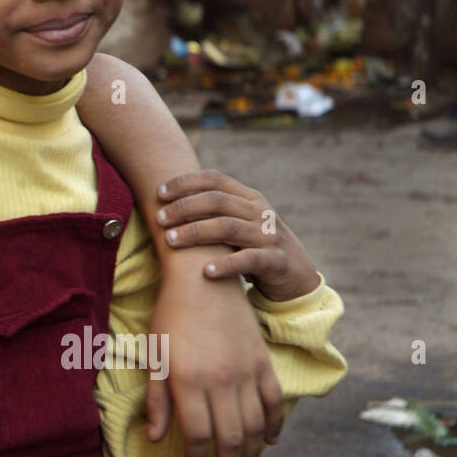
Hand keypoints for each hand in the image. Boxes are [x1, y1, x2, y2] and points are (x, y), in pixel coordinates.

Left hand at [147, 255, 284, 456]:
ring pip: (255, 427)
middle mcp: (220, 380)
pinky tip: (267, 440)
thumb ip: (158, 399)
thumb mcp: (155, 355)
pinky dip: (274, 425)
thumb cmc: (170, 316)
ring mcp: (246, 371)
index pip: (199, 436)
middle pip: (230, 439)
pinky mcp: (262, 361)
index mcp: (189, 380)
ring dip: (250, 454)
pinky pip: (274, 402)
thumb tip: (158, 439)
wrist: (203, 277)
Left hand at [156, 170, 319, 301]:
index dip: (185, 182)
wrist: (297, 276)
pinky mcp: (276, 261)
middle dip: (184, 208)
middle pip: (217, 201)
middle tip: (159, 219)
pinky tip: (206, 271)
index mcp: (248, 198)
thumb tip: (166, 204)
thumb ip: (214, 212)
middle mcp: (260, 211)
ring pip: (228, 227)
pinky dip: (226, 264)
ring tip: (169, 241)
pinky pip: (249, 259)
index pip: (214, 180)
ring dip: (195, 233)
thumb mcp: (238, 223)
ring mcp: (269, 235)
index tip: (159, 192)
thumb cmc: (254, 247)